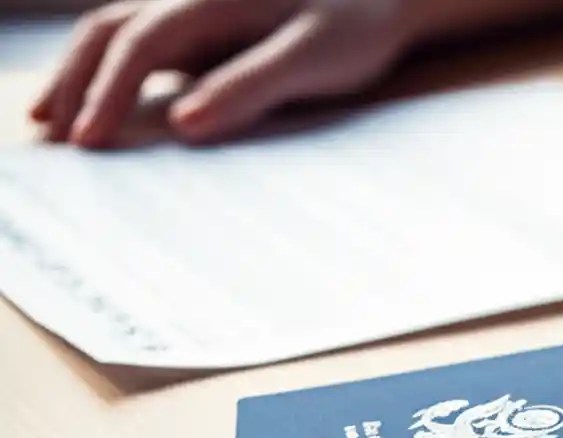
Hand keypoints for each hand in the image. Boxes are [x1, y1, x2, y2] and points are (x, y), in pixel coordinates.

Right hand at [29, 0, 428, 146]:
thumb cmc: (357, 25)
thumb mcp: (313, 58)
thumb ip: (250, 86)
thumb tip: (183, 125)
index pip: (140, 44)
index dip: (106, 92)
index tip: (87, 141)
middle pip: (110, 29)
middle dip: (73, 79)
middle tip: (48, 134)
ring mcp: (196, 8)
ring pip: (119, 30)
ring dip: (82, 71)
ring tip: (51, 118)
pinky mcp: (207, 26)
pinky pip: (144, 41)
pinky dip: (111, 69)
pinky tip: (102, 99)